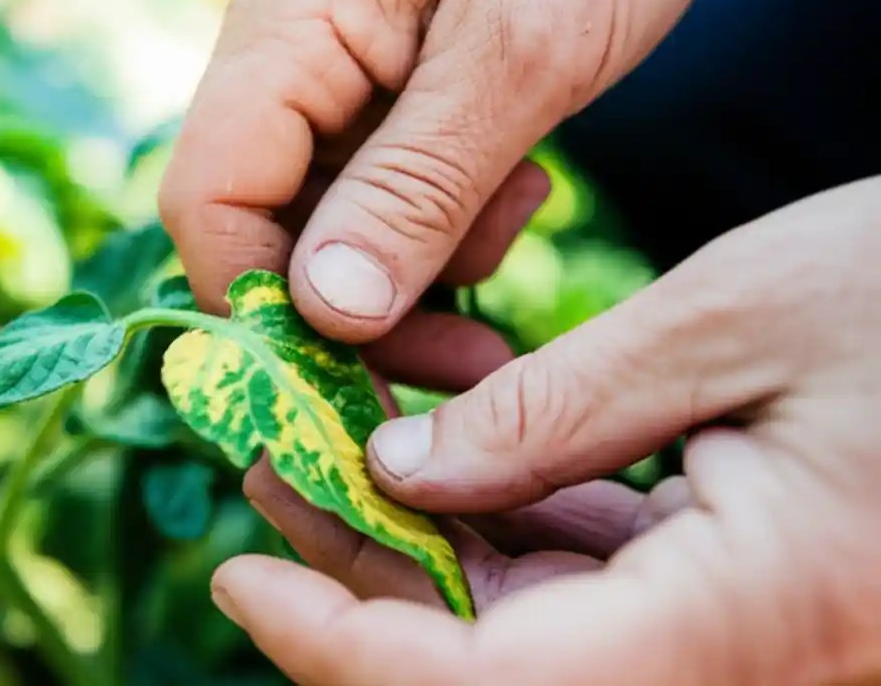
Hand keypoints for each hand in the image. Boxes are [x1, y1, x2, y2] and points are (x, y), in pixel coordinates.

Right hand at [160, 0, 703, 390]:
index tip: (353, 382)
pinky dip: (452, 226)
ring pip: (336, 230)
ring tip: (516, 231)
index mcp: (288, 30)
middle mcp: (294, 64)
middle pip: (269, 233)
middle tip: (465, 369)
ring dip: (418, 275)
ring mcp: (345, 85)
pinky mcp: (399, 103)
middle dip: (359, 317)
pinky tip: (522, 185)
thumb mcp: (521, 50)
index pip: (211, 202)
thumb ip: (420, 183)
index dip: (263, 306)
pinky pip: (393, 200)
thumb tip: (328, 317)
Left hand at [212, 177, 880, 684]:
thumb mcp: (732, 321)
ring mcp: (728, 632)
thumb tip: (405, 472)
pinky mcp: (729, 589)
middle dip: (356, 577)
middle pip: (483, 661)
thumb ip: (554, 411)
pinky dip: (498, 520)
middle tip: (269, 467)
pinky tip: (440, 448)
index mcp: (734, 616)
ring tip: (322, 448)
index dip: (337, 649)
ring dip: (413, 543)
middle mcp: (726, 657)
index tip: (239, 577)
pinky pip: (584, 580)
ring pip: (523, 623)